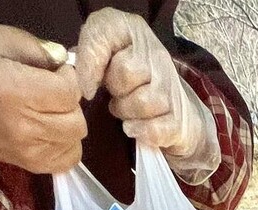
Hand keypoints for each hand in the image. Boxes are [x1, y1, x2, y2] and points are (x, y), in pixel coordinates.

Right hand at [0, 21, 85, 173]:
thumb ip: (31, 46)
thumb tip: (62, 60)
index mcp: (12, 90)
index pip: (69, 93)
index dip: (68, 78)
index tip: (55, 71)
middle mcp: (21, 125)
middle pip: (76, 123)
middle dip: (70, 103)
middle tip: (52, 90)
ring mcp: (24, 149)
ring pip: (73, 144)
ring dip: (68, 125)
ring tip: (48, 110)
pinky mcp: (24, 163)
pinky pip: (63, 162)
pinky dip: (63, 146)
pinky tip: (50, 131)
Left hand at [75, 9, 217, 178]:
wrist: (174, 111)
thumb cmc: (130, 83)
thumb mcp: (106, 58)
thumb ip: (88, 56)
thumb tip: (78, 78)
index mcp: (132, 30)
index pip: (103, 33)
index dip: (90, 60)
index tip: (87, 83)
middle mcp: (155, 54)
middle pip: (124, 72)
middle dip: (114, 90)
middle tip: (116, 94)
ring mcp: (171, 87)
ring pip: (141, 102)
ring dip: (126, 112)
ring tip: (126, 110)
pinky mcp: (179, 118)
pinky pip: (153, 129)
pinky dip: (140, 131)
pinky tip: (136, 128)